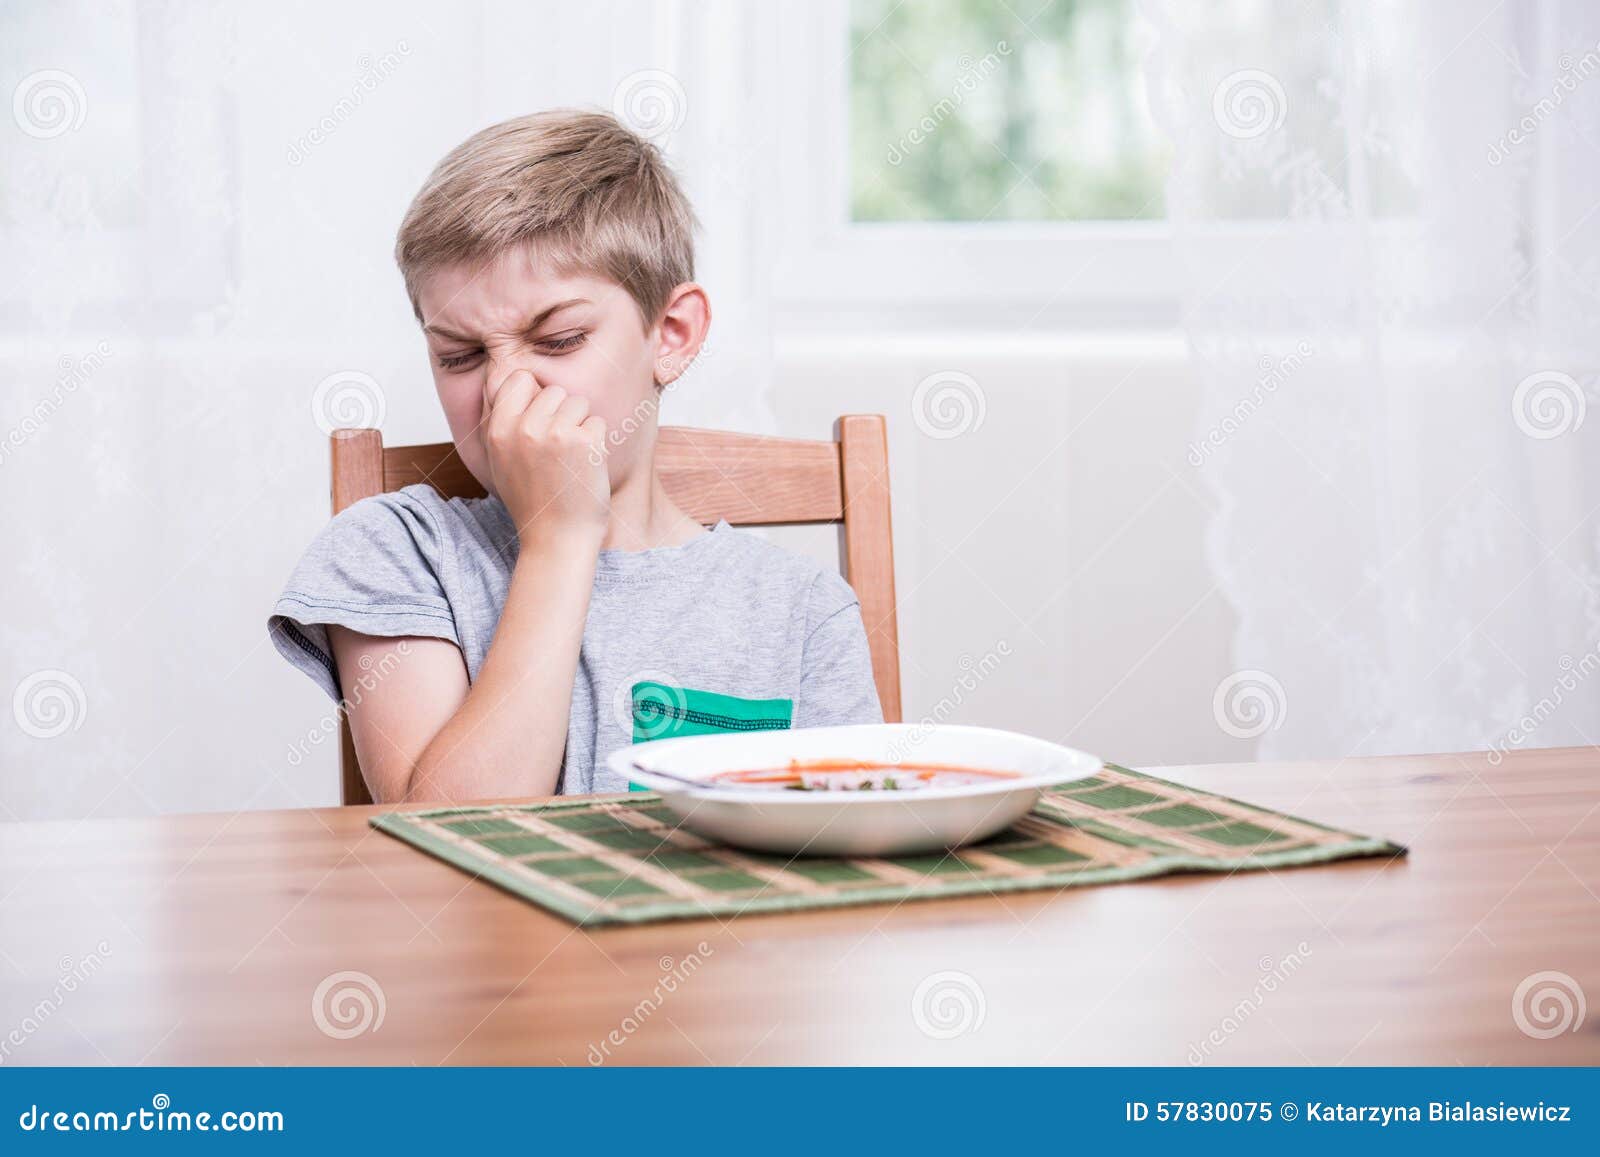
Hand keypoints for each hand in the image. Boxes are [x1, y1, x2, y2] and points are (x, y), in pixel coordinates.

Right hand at [481, 369, 609, 547]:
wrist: (557, 538)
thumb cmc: (533, 501)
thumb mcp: (501, 460)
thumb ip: (505, 423)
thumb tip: (520, 382)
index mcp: (499, 430)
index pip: (519, 378)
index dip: (534, 393)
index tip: (541, 417)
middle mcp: (524, 428)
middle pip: (554, 390)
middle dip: (562, 414)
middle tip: (559, 450)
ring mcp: (555, 433)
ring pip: (579, 402)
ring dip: (582, 426)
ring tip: (571, 459)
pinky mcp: (584, 442)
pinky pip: (598, 422)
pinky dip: (597, 442)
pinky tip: (585, 466)